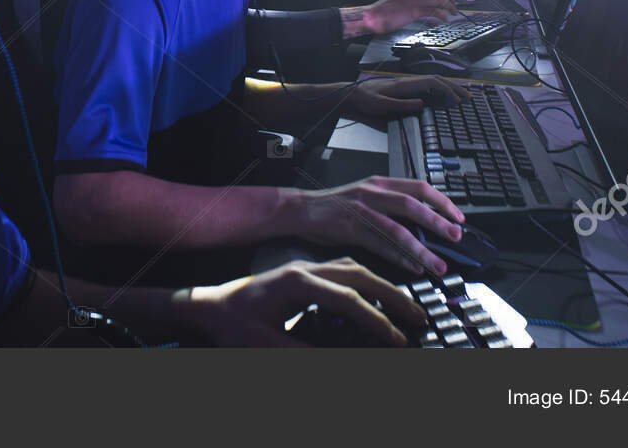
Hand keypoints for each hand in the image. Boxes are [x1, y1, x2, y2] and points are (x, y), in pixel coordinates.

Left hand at [182, 258, 426, 347]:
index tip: (397, 340)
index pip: (347, 300)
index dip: (376, 321)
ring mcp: (305, 267)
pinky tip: (377, 293)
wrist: (209, 307)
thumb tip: (346, 359)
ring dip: (382, 285)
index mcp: (296, 283)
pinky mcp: (304, 272)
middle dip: (392, 297)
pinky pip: (344, 269)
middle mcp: (304, 269)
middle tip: (418, 318)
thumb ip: (303, 354)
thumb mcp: (266, 347)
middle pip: (359, 275)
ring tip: (406, 306)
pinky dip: (366, 280)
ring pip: (354, 268)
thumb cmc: (232, 327)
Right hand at [282, 178, 466, 276]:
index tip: (458, 216)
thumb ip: (390, 203)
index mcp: (380, 182)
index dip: (442, 201)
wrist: (301, 208)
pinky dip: (398, 258)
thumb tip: (421, 221)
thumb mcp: (366, 194)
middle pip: (412, 205)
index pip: (418, 186)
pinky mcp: (349, 229)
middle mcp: (372, 193)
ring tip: (438, 264)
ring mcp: (361, 210)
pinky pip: (379, 245)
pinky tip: (413, 268)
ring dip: (422, 249)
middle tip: (456, 237)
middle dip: (438, 222)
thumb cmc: (335, 205)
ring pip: (397, 229)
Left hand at [345, 74, 470, 121]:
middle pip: (437, 80)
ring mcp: (408, 84)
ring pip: (433, 81)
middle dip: (454, 87)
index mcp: (405, 84)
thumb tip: (422, 104)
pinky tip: (444, 95)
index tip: (457, 100)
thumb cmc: (366, 99)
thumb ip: (401, 105)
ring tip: (462, 95)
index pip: (432, 82)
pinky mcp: (406, 88)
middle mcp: (408, 82)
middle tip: (469, 97)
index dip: (447, 90)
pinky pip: (428, 86)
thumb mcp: (382, 105)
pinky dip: (440, 88)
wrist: (354, 94)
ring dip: (449, 87)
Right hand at [364, 0, 459, 34]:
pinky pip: (433, 11)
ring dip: (449, 6)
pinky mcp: (414, 10)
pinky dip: (441, 15)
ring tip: (453, 12)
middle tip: (454, 5)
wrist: (372, 16)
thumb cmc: (382, 11)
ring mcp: (414, 0)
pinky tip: (443, 19)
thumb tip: (419, 4)